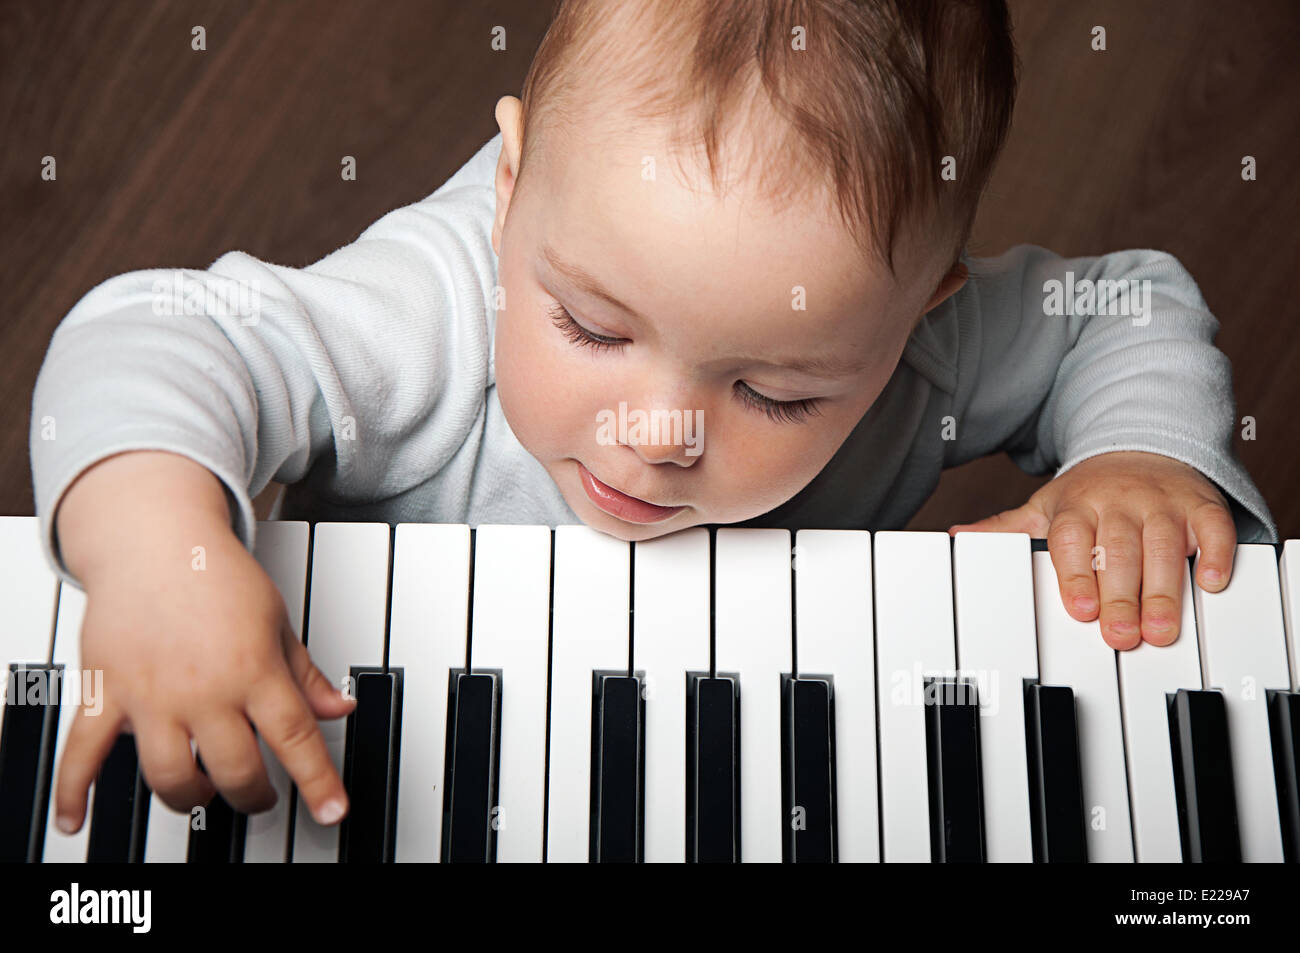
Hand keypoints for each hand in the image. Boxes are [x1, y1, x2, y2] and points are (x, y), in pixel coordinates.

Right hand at [54, 523, 356, 832]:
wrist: (155, 539)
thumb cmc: (217, 574)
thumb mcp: (277, 621)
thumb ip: (305, 674)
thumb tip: (340, 707)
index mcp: (255, 669)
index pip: (297, 737)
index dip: (320, 782)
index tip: (333, 811)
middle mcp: (205, 688)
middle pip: (236, 771)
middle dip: (254, 795)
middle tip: (258, 794)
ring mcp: (153, 695)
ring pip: (171, 775)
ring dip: (190, 797)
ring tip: (202, 790)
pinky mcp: (105, 692)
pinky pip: (84, 752)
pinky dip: (73, 790)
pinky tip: (73, 818)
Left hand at [947, 450, 1236, 649]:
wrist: (1141, 445)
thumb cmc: (1091, 493)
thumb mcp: (1046, 508)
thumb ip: (1007, 529)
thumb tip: (956, 538)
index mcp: (1075, 506)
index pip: (1072, 539)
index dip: (1076, 574)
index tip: (1080, 610)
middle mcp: (1118, 502)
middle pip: (1118, 549)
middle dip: (1120, 594)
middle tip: (1120, 637)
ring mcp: (1161, 502)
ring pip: (1164, 544)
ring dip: (1163, 588)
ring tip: (1159, 629)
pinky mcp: (1201, 504)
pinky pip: (1213, 527)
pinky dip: (1215, 553)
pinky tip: (1211, 582)